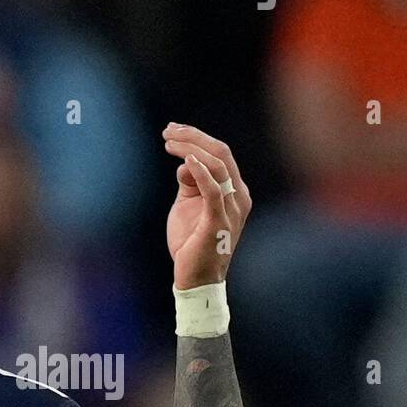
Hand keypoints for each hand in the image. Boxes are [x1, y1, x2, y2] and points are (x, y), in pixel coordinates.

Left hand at [162, 123, 252, 288]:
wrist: (195, 276)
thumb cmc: (192, 240)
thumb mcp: (189, 204)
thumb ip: (190, 182)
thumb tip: (186, 162)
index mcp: (233, 190)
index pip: (220, 153)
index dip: (197, 137)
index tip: (172, 130)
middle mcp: (238, 196)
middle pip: (221, 153)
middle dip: (194, 137)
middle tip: (168, 131)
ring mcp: (231, 209)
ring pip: (218, 166)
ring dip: (192, 148)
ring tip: (169, 142)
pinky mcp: (218, 222)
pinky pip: (214, 191)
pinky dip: (201, 172)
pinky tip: (186, 160)